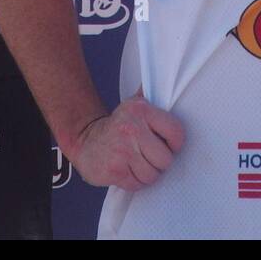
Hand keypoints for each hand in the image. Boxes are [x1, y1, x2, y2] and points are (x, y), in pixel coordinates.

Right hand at [68, 94, 184, 190]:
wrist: (84, 139)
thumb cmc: (117, 125)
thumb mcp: (134, 104)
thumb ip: (153, 95)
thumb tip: (165, 75)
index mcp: (141, 109)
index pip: (176, 132)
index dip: (174, 143)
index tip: (167, 144)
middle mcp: (132, 128)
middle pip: (165, 159)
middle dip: (159, 162)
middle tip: (147, 155)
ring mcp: (122, 150)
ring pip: (152, 175)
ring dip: (146, 173)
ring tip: (136, 162)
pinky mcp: (115, 170)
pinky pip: (138, 184)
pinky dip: (134, 181)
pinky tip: (126, 169)